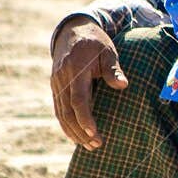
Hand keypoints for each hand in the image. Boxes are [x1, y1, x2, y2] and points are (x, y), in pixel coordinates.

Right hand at [50, 16, 127, 151]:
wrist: (72, 30)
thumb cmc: (95, 42)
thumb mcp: (108, 50)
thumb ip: (113, 68)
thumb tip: (123, 85)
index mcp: (75, 69)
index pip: (78, 98)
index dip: (85, 117)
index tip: (94, 132)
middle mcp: (62, 78)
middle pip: (67, 111)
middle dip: (80, 131)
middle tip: (96, 146)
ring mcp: (56, 83)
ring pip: (61, 113)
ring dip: (73, 132)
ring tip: (88, 146)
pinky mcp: (55, 87)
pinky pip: (58, 109)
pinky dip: (66, 125)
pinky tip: (76, 136)